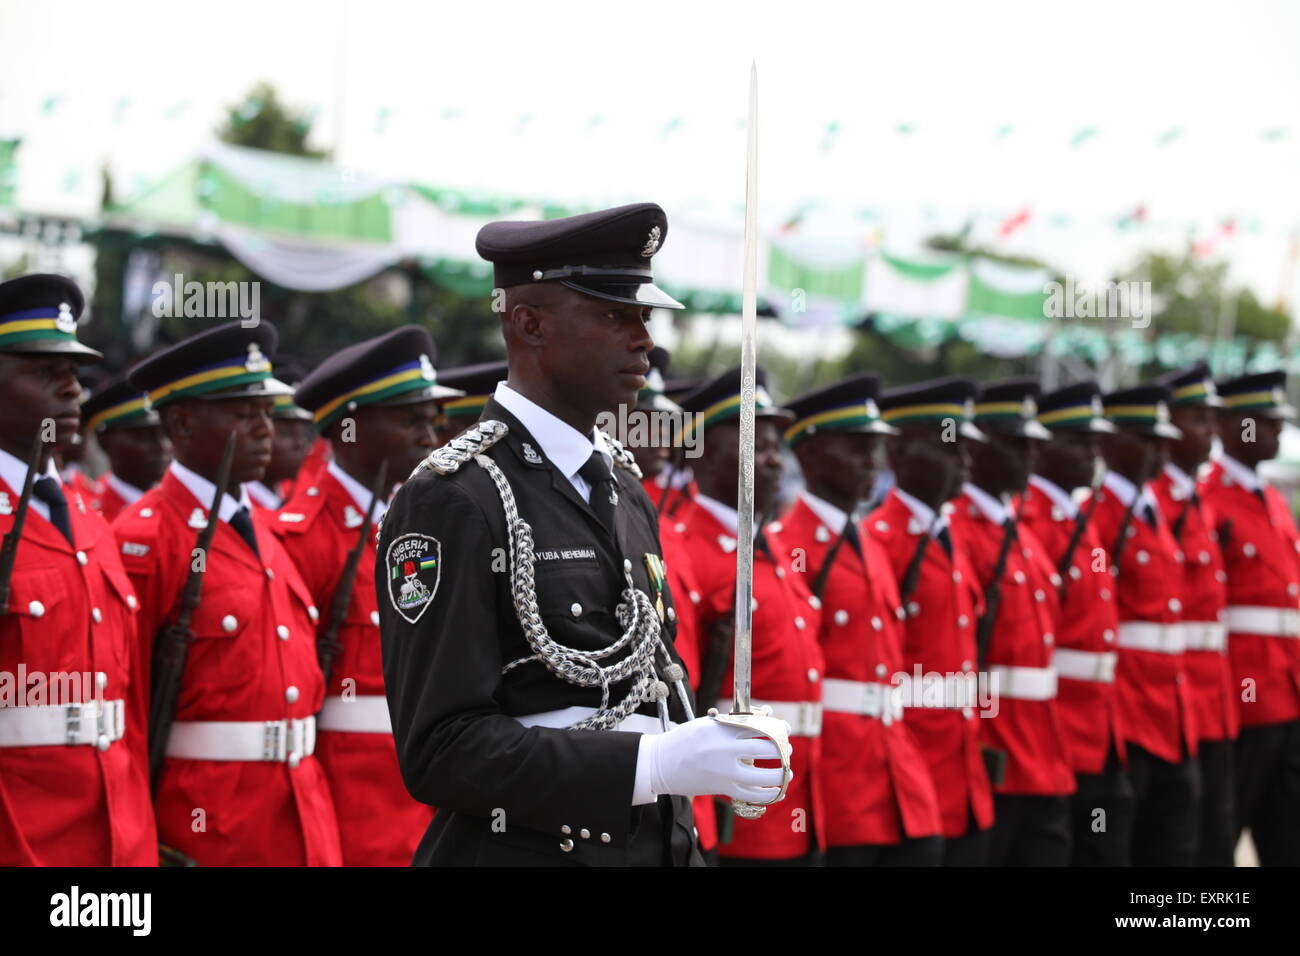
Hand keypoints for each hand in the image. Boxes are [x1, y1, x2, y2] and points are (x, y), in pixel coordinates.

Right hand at [641, 715, 789, 804]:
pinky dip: (768, 794)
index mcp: (722, 730)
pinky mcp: (722, 789)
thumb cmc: (685, 739)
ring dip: (781, 775)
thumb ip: (735, 722)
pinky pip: (752, 795)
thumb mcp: (707, 723)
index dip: (777, 729)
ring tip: (788, 773)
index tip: (784, 730)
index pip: (759, 727)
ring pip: (763, 777)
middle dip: (783, 750)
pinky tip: (776, 790)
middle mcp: (725, 751)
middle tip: (787, 750)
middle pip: (766, 750)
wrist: (661, 764)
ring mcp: (725, 772)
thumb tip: (765, 717)